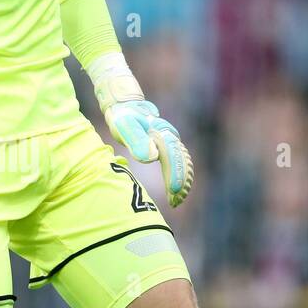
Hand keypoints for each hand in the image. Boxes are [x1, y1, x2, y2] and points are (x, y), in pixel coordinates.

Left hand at [89, 53, 193, 207]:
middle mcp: (170, 136)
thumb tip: (151, 157)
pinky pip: (180, 161)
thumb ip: (137, 141)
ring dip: (183, 181)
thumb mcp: (125, 127)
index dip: (175, 174)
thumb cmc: (123, 117)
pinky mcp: (168, 145)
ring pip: (184, 162)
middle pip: (182, 161)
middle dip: (181, 182)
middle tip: (175, 201)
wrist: (125, 105)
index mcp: (161, 133)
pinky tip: (177, 190)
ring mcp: (171, 140)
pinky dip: (181, 175)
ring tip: (177, 200)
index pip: (172, 156)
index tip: (174, 191)